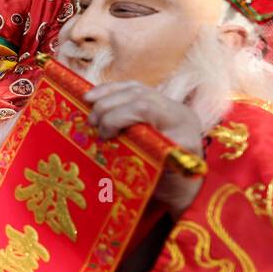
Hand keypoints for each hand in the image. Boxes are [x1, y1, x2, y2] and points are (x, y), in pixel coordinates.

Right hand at [85, 80, 205, 215]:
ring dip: (106, 95)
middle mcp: (177, 112)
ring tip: (87, 105)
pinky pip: (131, 88)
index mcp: (181, 128)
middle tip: (92, 124)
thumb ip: (142, 159)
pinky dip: (110, 90)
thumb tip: (114, 147)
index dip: (117, 117)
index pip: (146, 108)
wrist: (184, 182)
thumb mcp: (160, 177)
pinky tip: (93, 96)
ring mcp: (167, 104)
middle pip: (138, 96)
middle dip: (109, 107)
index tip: (104, 135)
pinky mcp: (156, 102)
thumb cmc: (171, 183)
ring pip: (135, 88)